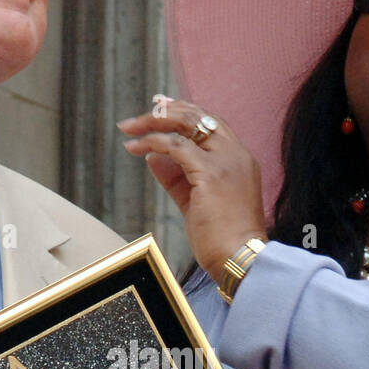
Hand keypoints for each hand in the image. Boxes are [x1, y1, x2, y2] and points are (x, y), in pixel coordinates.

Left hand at [118, 99, 268, 278]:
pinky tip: (135, 148)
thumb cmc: (221, 239)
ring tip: (129, 129)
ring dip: (153, 123)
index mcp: (239, 159)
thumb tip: (153, 157)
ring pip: (186, 124)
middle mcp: (236, 154)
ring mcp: (225, 162)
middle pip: (199, 116)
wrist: (239, 259)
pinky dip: (153, 142)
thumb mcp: (195, 202)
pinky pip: (176, 146)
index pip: (211, 123)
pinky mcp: (211, 174)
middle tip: (137, 119)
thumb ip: (176, 177)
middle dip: (165, 111)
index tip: (158, 108)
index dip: (183, 112)